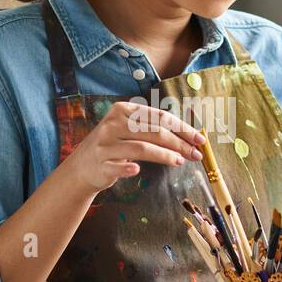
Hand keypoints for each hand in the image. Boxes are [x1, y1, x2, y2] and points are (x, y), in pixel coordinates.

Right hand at [68, 102, 206, 193]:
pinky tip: (138, 170)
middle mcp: (113, 124)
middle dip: (179, 143)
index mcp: (123, 110)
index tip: (199, 138)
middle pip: (154, 131)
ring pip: (142, 148)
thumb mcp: (129, 130)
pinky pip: (118, 166)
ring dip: (164, 155)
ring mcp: (105, 144)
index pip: (159, 117)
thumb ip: (152, 128)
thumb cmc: (114, 146)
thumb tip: (188, 136)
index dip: (182, 128)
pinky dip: (128, 168)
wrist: (82, 167)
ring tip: (180, 162)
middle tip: (196, 154)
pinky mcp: (100, 163)